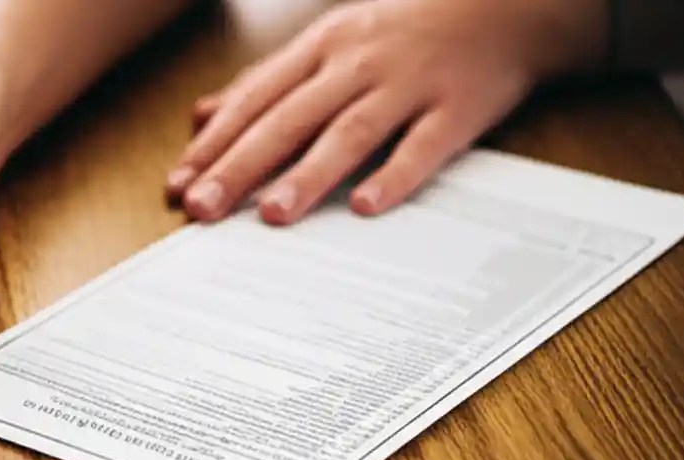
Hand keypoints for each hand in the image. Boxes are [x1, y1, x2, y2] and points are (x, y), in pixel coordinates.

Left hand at [166, 0, 606, 224]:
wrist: (504, 8)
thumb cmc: (402, 34)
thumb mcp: (326, 45)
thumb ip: (264, 83)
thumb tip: (200, 116)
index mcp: (321, 48)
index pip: (256, 100)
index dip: (216, 143)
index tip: (179, 183)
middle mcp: (358, 64)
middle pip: (290, 119)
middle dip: (241, 166)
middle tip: (203, 209)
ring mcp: (409, 85)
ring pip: (350, 132)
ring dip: (309, 174)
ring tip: (272, 215)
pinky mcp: (458, 108)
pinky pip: (423, 145)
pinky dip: (395, 175)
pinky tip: (365, 206)